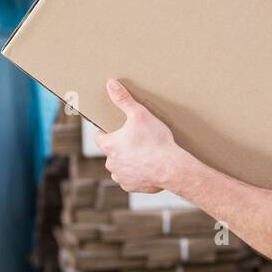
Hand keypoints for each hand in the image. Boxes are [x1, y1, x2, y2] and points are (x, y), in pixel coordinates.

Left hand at [95, 78, 186, 193]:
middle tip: (136, 139)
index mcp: (109, 145)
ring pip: (120, 166)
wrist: (172, 167)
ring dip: (127, 161)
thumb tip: (111, 84)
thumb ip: (123, 99)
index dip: (107, 131)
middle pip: (111, 152)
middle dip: (120, 146)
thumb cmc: (155, 141)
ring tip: (143, 153)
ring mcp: (121, 177)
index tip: (117, 128)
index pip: (99, 136)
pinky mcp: (132, 187)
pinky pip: (130, 179)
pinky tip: (148, 166)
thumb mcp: (140, 114)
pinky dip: (137, 173)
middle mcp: (111, 163)